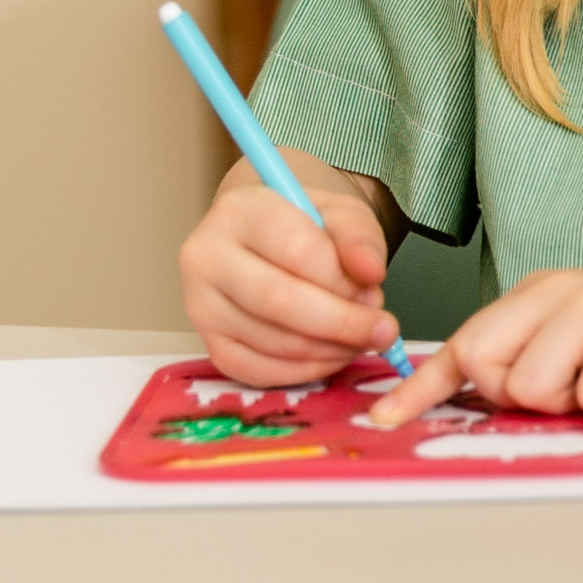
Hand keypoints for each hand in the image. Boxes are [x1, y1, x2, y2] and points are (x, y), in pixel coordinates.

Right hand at [179, 156, 397, 383]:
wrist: (262, 244)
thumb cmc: (303, 228)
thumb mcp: (340, 215)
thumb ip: (359, 239)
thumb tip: (370, 273)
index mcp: (238, 210)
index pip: (297, 250)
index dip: (343, 279)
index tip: (375, 288)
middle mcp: (205, 255)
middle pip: (279, 300)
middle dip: (343, 322)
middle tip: (383, 330)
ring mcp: (200, 304)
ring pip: (273, 341)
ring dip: (330, 349)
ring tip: (358, 336)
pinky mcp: (209, 344)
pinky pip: (259, 371)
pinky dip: (305, 371)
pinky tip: (330, 354)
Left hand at [366, 265, 582, 422]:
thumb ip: (536, 361)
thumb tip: (477, 399)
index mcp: (539, 295)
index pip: (463, 344)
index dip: (420, 388)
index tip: (384, 421)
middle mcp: (559, 291)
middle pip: (484, 364)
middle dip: (515, 397)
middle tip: (571, 392)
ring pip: (534, 386)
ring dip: (572, 404)